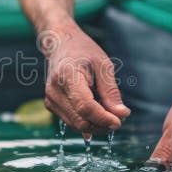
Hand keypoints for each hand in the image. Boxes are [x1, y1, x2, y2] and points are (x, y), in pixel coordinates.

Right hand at [41, 24, 130, 139]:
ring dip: (96, 124)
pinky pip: (73, 122)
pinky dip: (88, 120)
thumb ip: (111, 92)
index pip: (85, 107)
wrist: (60, 45)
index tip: (120, 120)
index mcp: (67, 76)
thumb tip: (121, 115)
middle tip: (119, 115)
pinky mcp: (51, 105)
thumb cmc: (83, 52)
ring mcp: (50, 100)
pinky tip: (96, 109)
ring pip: (77, 126)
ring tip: (108, 109)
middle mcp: (55, 91)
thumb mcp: (103, 66)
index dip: (103, 118)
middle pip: (81, 121)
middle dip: (103, 124)